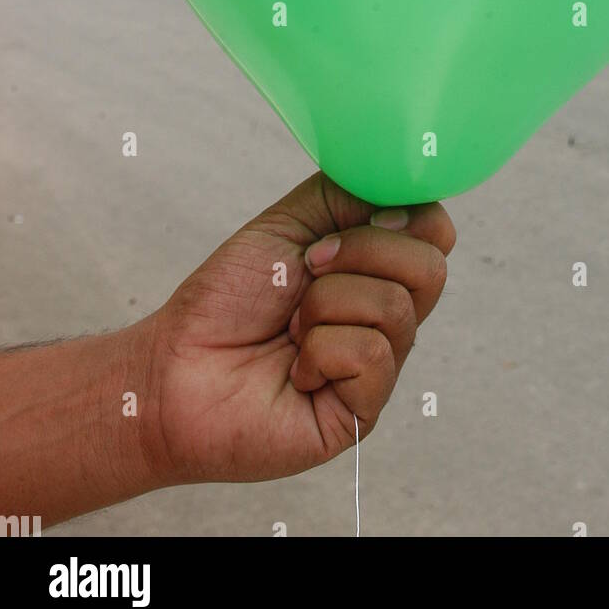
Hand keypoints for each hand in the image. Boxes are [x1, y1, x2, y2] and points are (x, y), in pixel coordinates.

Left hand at [141, 172, 454, 486]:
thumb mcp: (289, 224)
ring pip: (395, 307)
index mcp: (377, 272)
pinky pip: (371, 355)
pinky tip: (295, 367)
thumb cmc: (227, 300)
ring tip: (291, 326)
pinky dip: (320, 349)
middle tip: (306, 271)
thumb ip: (349, 195)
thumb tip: (405, 200)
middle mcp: (387, 319)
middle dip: (358, 254)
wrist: (173, 368)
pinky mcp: (363, 413)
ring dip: (324, 304)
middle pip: (430, 268)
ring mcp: (380, 368)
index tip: (335, 229)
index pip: (436, 233)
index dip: (399, 218)